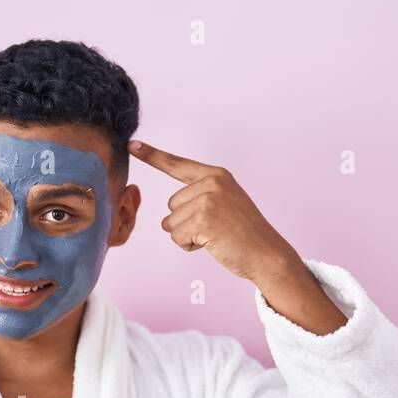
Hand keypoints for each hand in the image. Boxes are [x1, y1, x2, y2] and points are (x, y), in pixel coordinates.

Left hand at [129, 140, 347, 334]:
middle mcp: (211, 182)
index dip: (152, 155)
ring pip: (171, 223)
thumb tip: (171, 209)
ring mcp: (207, 199)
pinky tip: (212, 244)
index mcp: (216, 175)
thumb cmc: (244, 235)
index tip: (131, 144)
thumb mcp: (225, 203)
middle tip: (215, 228)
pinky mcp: (203, 219)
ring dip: (188, 236)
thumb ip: (201, 196)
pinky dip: (189, 246)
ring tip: (215, 236)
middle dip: (186, 223)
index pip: (176, 163)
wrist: (266, 253)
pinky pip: (177, 237)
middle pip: (171, 205)